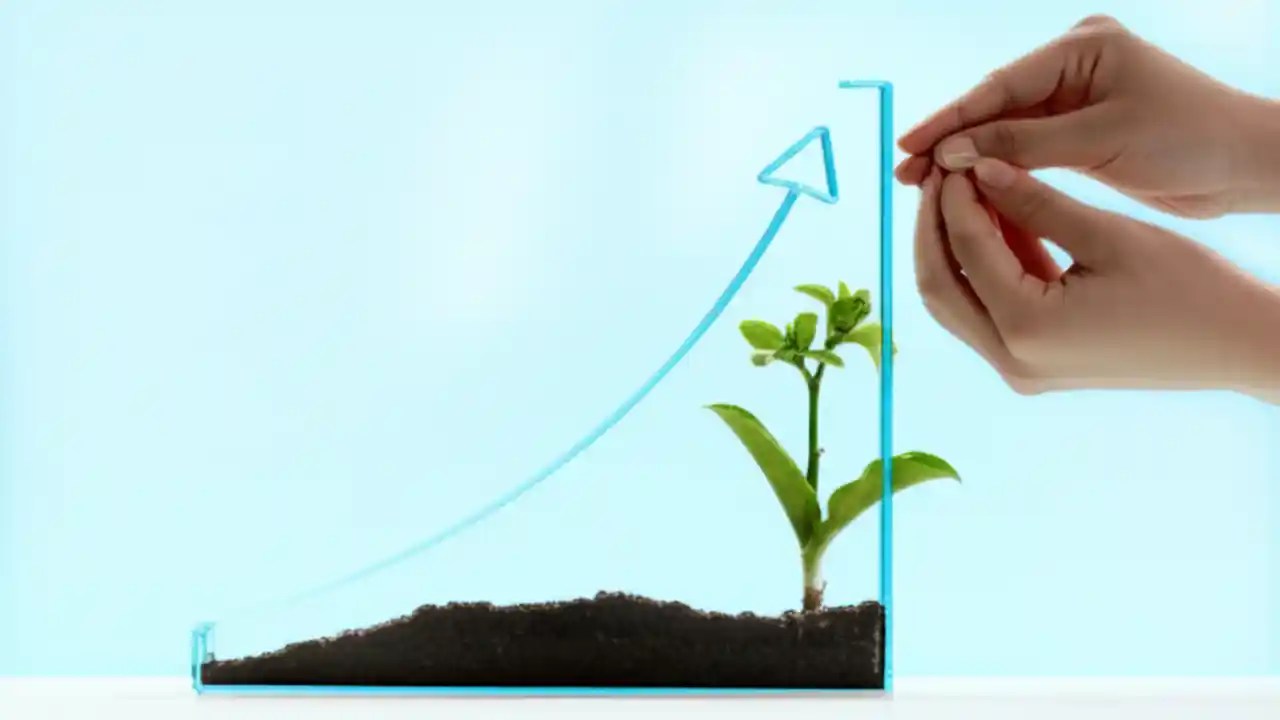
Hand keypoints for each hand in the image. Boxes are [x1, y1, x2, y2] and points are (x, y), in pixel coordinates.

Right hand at [897, 15, 1279, 218]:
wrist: (1246, 166)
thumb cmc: (1189, 140)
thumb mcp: (1100, 140)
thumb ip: (1023, 145)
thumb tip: (954, 153)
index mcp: (1084, 48)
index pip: (1000, 86)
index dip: (951, 119)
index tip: (910, 145)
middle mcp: (1075, 66)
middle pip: (996, 106)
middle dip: (951, 140)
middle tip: (904, 172)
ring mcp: (1076, 98)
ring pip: (1006, 130)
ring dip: (967, 158)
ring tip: (920, 185)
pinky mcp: (1080, 131)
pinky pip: (1025, 149)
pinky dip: (997, 169)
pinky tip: (964, 188)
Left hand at [915, 158, 1279, 401]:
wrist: (1235, 344)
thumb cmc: (1188, 287)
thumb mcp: (1107, 234)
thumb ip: (1034, 202)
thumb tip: (977, 167)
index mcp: (1027, 329)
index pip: (965, 251)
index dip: (953, 197)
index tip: (954, 155)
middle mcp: (1011, 360)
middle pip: (939, 285)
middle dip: (933, 226)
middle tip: (941, 174)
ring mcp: (1019, 370)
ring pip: (957, 302)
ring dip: (954, 247)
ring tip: (965, 190)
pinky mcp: (1033, 365)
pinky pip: (988, 312)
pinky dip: (985, 269)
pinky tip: (997, 220)